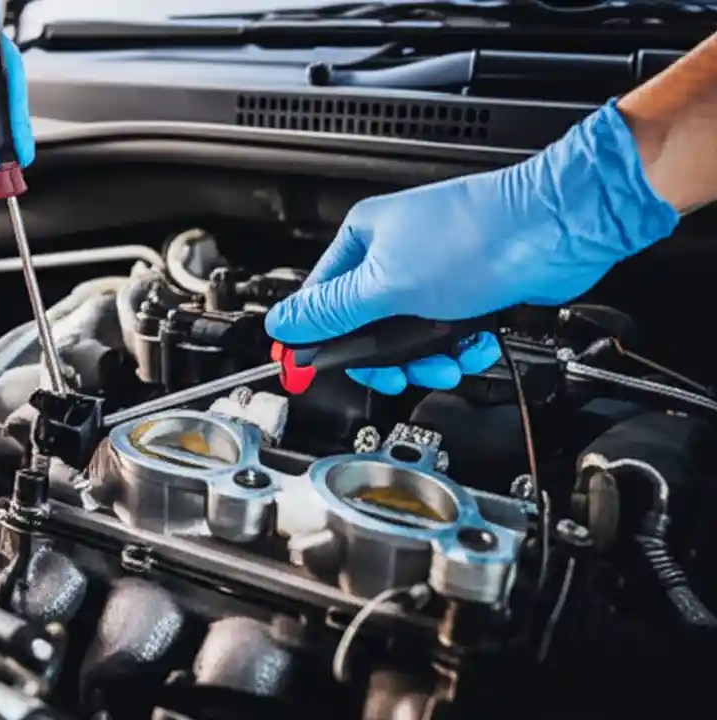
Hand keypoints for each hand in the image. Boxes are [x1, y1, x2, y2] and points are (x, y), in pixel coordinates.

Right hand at [265, 101, 679, 394]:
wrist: (557, 229)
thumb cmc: (478, 238)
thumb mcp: (386, 286)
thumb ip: (331, 312)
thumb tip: (283, 326)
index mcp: (363, 240)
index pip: (320, 300)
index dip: (321, 340)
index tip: (316, 371)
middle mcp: (394, 253)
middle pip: (366, 327)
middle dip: (388, 358)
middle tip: (399, 372)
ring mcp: (433, 273)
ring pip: (409, 337)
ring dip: (428, 359)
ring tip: (447, 361)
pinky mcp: (468, 291)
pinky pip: (448, 335)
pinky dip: (461, 349)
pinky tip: (474, 344)